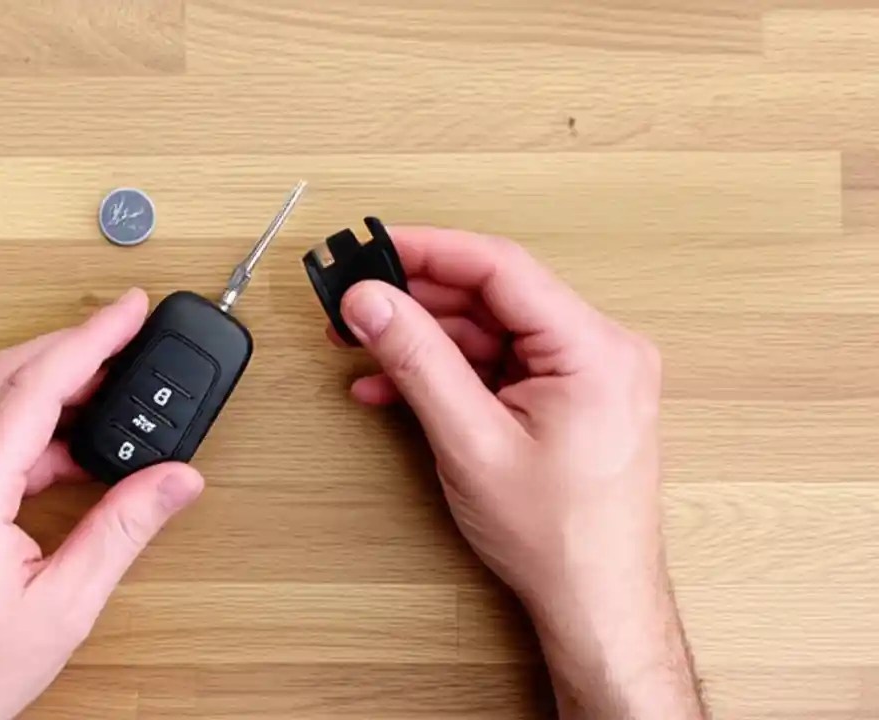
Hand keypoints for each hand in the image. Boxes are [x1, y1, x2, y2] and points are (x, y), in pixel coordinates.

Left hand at [0, 288, 204, 719]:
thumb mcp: (62, 607)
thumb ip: (122, 529)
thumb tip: (174, 479)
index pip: (32, 388)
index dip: (88, 341)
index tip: (126, 311)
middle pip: (3, 377)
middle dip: (70, 348)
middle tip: (124, 335)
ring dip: (45, 386)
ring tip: (106, 395)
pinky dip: (21, 427)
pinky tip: (63, 450)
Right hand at [336, 228, 704, 718]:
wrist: (596, 602)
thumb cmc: (558, 537)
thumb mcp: (471, 442)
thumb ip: (417, 362)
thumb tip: (371, 302)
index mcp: (594, 348)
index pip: (500, 267)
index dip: (427, 250)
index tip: (371, 246)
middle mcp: (600, 348)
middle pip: (491, 296)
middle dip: (416, 300)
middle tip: (352, 302)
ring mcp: (586, 373)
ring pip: (489, 331)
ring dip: (424, 341)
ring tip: (362, 348)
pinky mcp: (568, 396)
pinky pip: (499, 364)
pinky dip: (448, 372)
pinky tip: (396, 386)